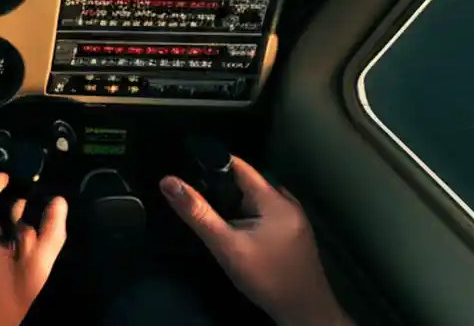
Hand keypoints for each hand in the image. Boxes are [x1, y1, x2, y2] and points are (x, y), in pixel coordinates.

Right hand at [160, 157, 351, 325]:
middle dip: (220, 187)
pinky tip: (232, 231)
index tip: (187, 164)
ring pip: (256, 201)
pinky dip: (246, 217)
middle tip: (193, 194)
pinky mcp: (293, 236)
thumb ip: (198, 214)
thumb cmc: (267, 277)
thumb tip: (169, 181)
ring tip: (207, 211)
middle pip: (247, 184)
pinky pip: (265, 215)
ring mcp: (294, 221)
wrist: (304, 313)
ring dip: (233, 204)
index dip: (213, 162)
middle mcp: (288, 204)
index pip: (240, 167)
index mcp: (275, 200)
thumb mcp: (227, 247)